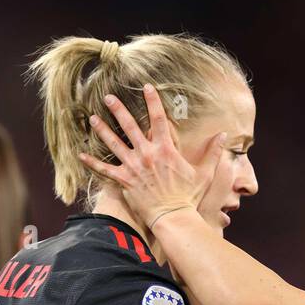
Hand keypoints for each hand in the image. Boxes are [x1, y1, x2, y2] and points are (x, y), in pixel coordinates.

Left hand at [78, 83, 226, 231]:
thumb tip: (224, 136)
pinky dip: (93, 163)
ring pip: (114, 143)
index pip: (159, 118)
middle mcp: (147, 153)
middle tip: (107, 98)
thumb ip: (213, 153)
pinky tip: (81, 154)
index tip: (146, 87)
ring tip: (92, 119)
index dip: (153, 101)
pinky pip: (105, 170)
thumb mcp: (204, 173)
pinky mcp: (124, 181)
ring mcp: (134, 166)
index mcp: (166, 149)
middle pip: (130, 125)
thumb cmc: (188, 197)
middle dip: (118, 110)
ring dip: (102, 130)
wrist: (173, 217)